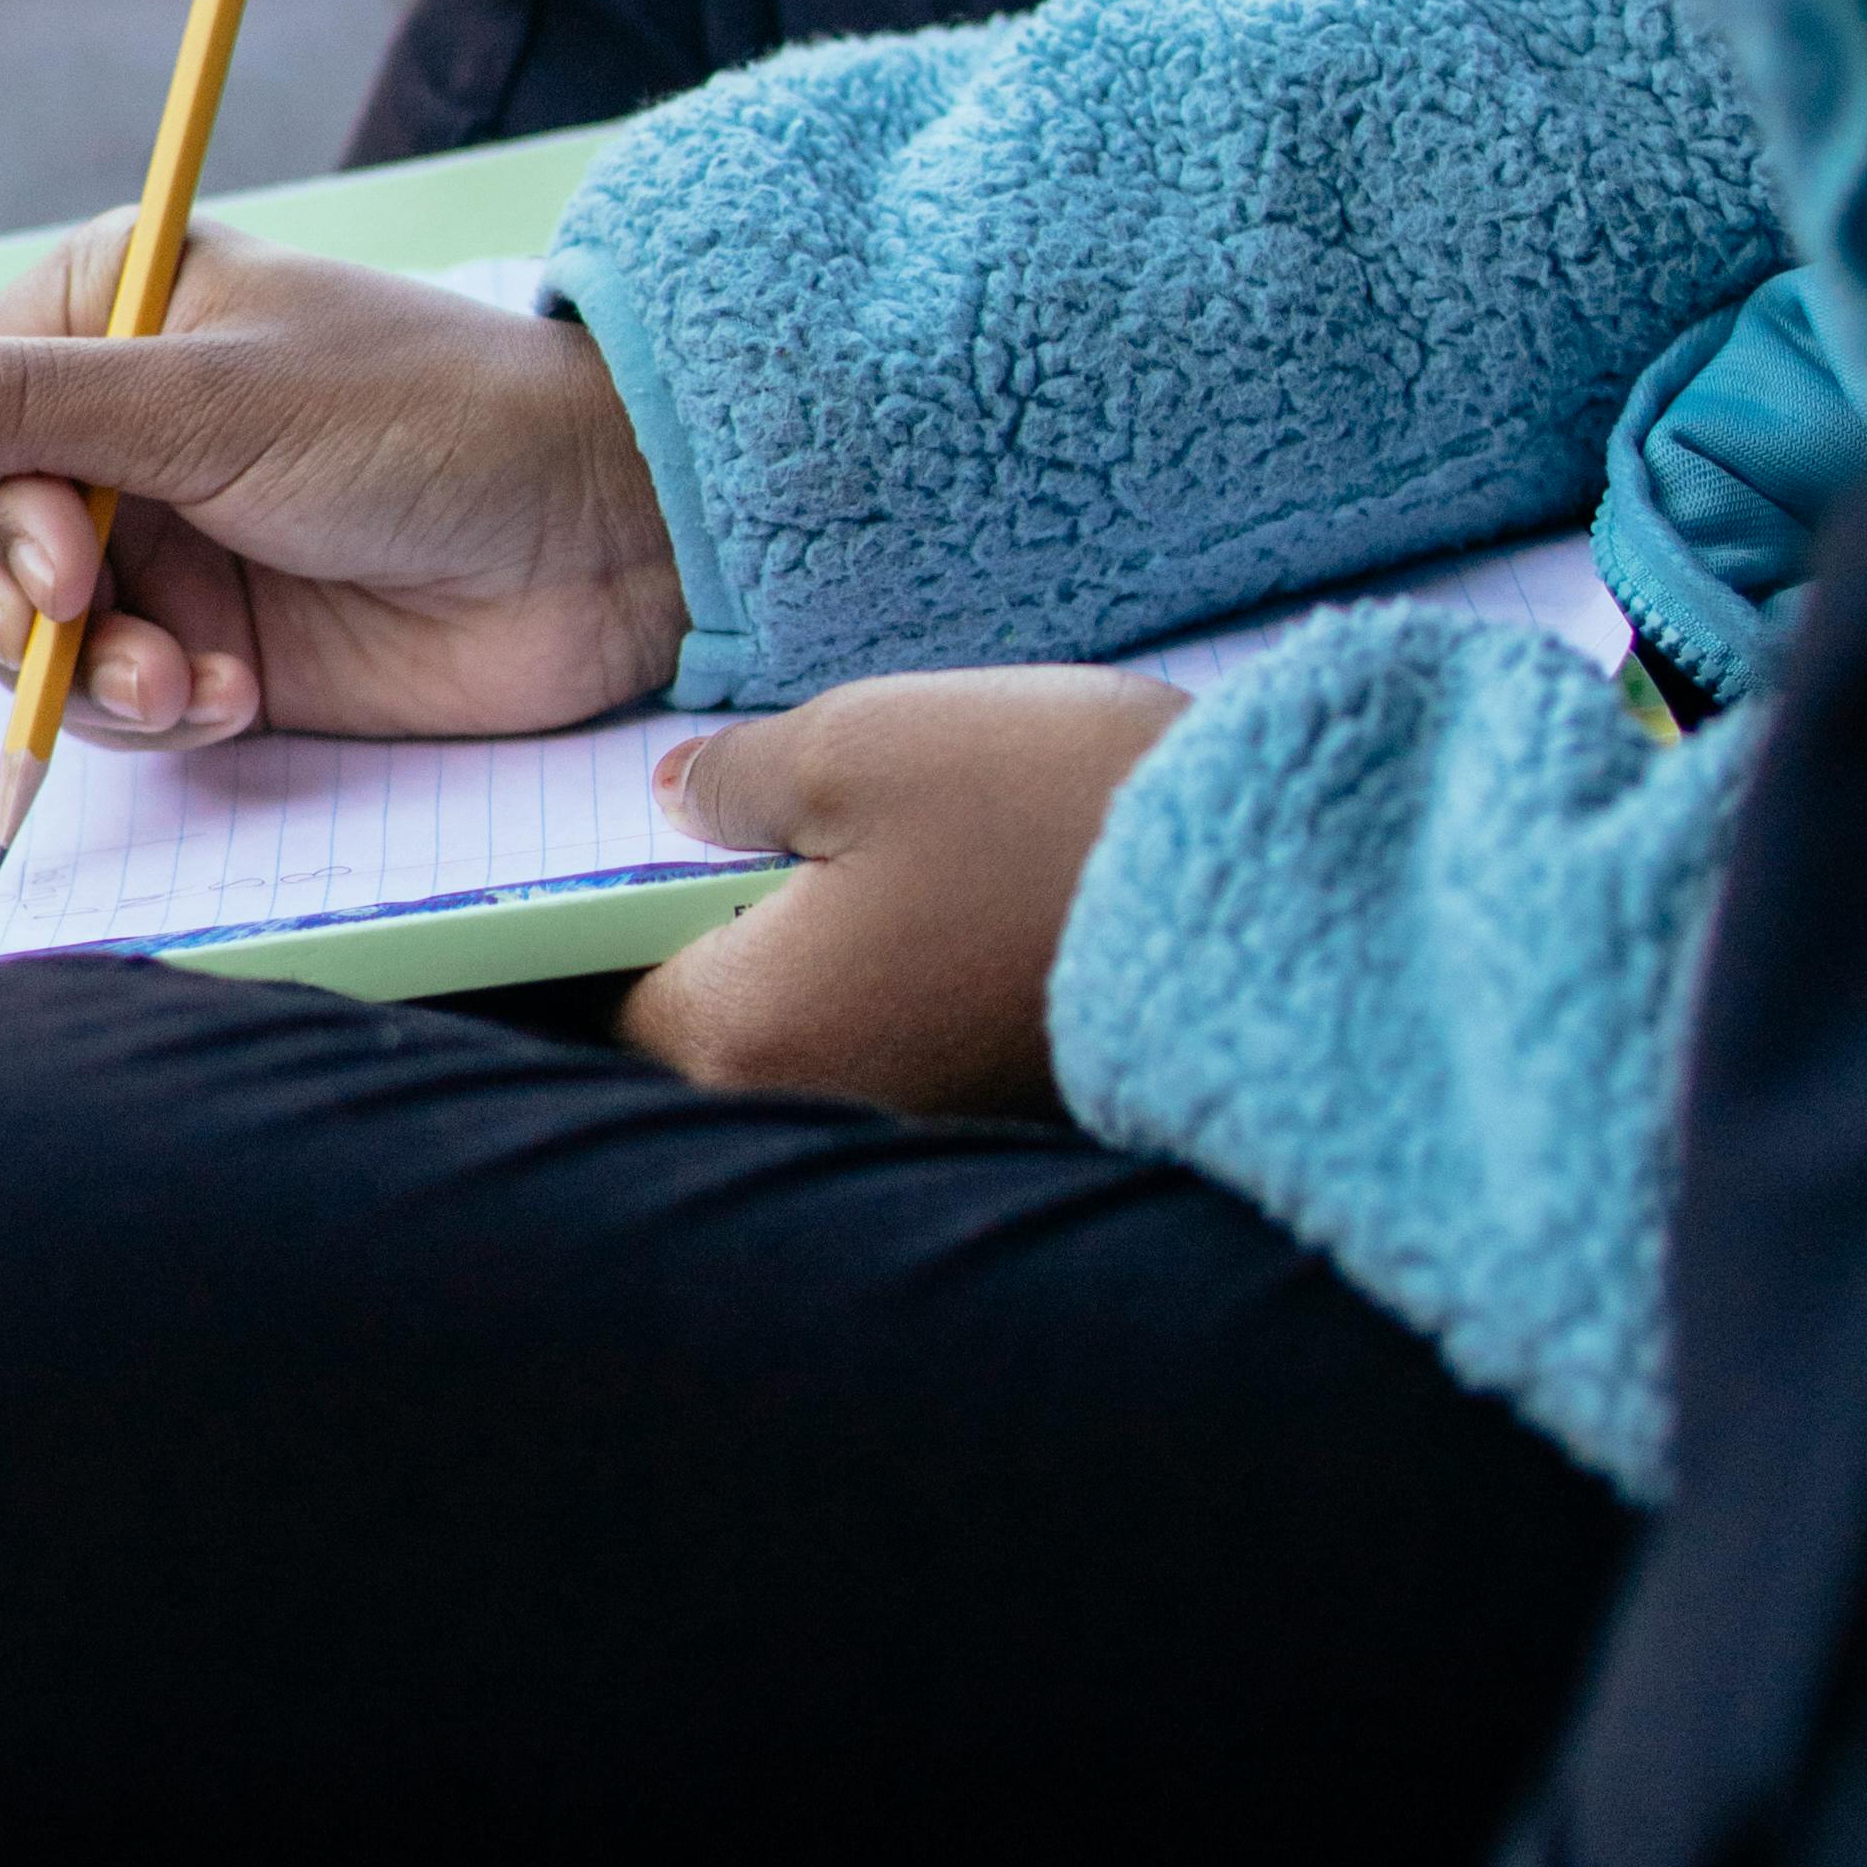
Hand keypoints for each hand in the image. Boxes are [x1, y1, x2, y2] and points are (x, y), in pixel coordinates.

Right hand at [0, 222, 685, 745]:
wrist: (601, 539)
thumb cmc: (426, 422)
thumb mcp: (212, 400)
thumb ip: (14, 415)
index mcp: (98, 315)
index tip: (64, 562)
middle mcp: (110, 426)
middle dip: (14, 610)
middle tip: (98, 634)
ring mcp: (158, 540)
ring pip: (22, 640)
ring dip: (85, 679)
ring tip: (189, 685)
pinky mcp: (208, 643)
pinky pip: (103, 702)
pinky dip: (146, 716)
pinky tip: (228, 700)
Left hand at [622, 666, 1184, 1115]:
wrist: (1286, 894)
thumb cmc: (1052, 811)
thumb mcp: (864, 742)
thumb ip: (735, 776)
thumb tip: (671, 801)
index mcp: (743, 1028)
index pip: (592, 999)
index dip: (581, 921)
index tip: (581, 864)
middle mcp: (814, 1110)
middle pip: (695, 1030)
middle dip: (695, 943)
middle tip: (719, 840)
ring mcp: (916, 1125)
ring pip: (804, 1037)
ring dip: (802, 961)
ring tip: (844, 855)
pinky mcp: (1004, 1109)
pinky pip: (898, 1046)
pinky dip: (891, 983)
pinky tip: (937, 899)